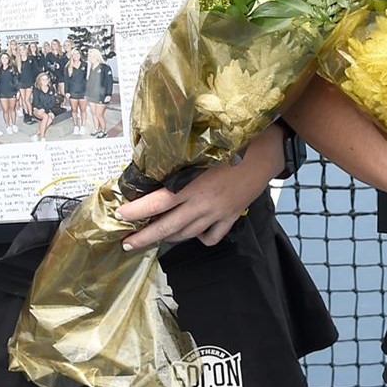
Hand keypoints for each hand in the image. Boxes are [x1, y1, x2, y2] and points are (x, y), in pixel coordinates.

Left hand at [116, 127, 286, 249]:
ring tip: (155, 236)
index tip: (120, 214)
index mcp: (193, 185)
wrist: (266, 153)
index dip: (136, 211)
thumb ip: (181, 161)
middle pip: (167, 227)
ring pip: (187, 234)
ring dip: (168, 237)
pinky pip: (211, 236)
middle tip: (127, 243)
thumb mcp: (202, 150)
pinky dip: (200, 237)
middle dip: (144, 237)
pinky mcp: (230, 217)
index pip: (157, 203)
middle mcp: (202, 204)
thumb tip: (155, 166)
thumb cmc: (234, 143)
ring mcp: (217, 214)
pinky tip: (194, 232)